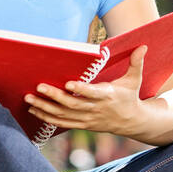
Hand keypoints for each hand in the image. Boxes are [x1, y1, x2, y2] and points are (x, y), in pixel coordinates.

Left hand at [24, 44, 147, 136]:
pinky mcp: (82, 125)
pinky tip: (34, 110)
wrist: (131, 121)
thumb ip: (136, 63)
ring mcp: (87, 119)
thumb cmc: (130, 95)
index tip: (68, 83)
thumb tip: (143, 46)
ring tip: (29, 98)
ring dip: (45, 108)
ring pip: (63, 116)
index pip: (91, 93)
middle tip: (38, 87)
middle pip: (71, 105)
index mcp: (107, 96)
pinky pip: (62, 123)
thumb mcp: (134, 79)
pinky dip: (47, 118)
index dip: (80, 90)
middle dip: (54, 97)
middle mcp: (95, 109)